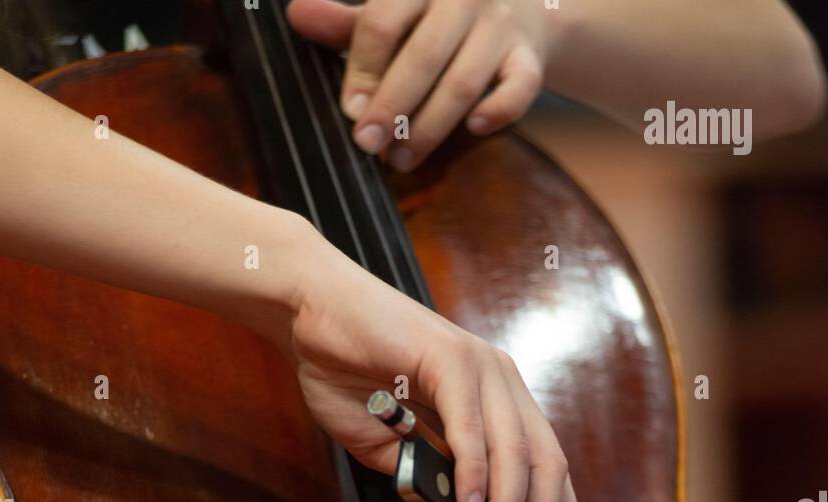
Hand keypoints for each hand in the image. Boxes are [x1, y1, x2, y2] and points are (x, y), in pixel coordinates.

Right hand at [276, 228, 578, 501]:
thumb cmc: (346, 374)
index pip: (545, 463)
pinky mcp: (449, 357)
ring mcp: (479, 366)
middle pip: (544, 461)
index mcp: (496, 399)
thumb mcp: (389, 448)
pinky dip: (474, 472)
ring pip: (514, 450)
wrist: (309, 314)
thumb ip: (424, 478)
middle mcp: (499, 380)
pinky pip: (472, 426)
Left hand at [287, 0, 551, 170]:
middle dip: (392, 106)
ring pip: (463, 82)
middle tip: (368, 144)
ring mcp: (501, 26)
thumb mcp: (397, 9)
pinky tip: (473, 129)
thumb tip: (297, 14)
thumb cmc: (440, 13)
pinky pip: (519, 88)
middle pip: (423, 56)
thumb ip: (348, 21)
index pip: (384, 21)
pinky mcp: (530, 56)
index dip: (364, 69)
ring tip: (401, 159)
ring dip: (430, 127)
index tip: (351, 111)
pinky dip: (497, 110)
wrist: (525, 3)